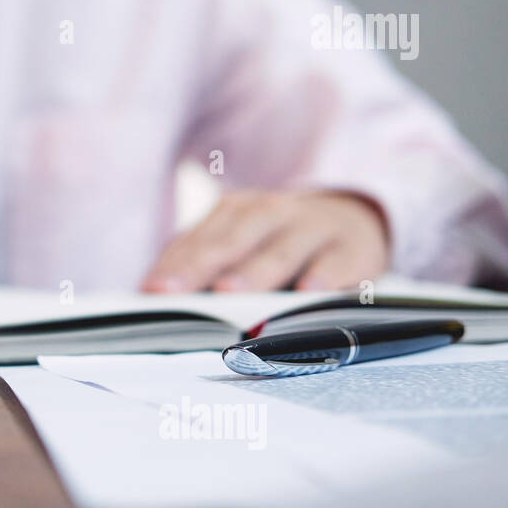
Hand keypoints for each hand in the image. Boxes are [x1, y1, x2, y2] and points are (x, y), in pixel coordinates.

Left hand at [141, 190, 389, 292]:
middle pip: (234, 240)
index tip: (152, 292)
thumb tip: (154, 296)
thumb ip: (202, 264)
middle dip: (204, 266)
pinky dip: (324, 276)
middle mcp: (272, 212)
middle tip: (180, 293)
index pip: (199, 240)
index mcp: (236, 211)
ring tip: (231, 293)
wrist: (355, 218)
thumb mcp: (243, 243)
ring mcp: (314, 227)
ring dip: (255, 271)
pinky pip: (338, 261)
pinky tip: (309, 292)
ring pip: (281, 248)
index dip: (175, 266)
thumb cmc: (281, 241)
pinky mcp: (355, 247)